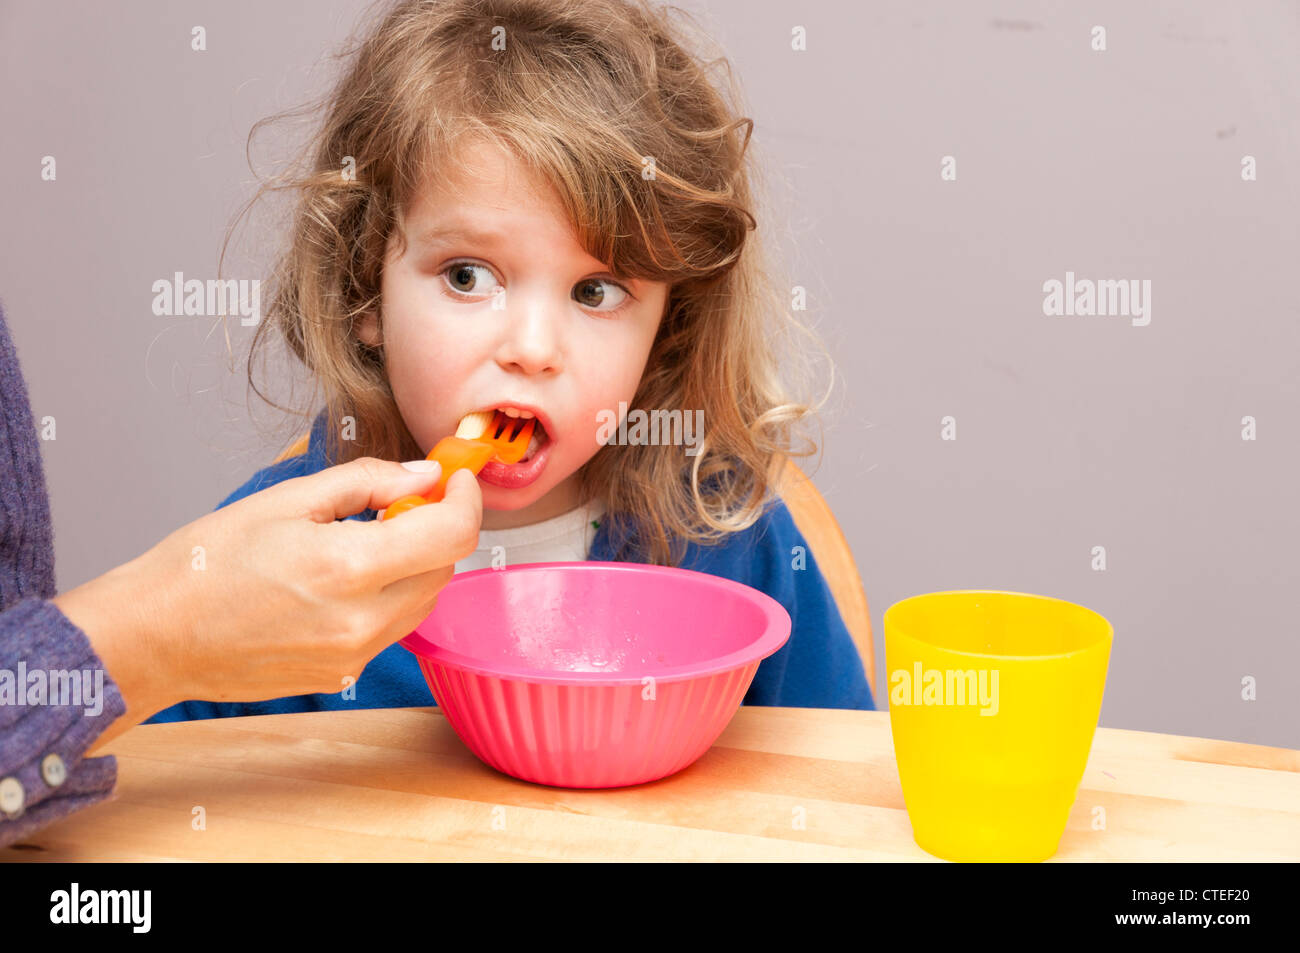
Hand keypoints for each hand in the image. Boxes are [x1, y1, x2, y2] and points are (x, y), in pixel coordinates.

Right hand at [54, 458, 480, 737]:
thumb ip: (367, 483)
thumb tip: (423, 474)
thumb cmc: (206, 563)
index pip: (452, 533)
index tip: (456, 478)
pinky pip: (393, 628)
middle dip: (437, 529)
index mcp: (348, 567)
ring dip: (415, 564)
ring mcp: (355, 654)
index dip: (466, 498)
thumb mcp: (286, 501)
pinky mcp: (343, 674)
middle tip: (401, 502)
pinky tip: (343, 581)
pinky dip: (388, 596)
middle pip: (444, 567)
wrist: (154, 636)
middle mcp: (362, 619)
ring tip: (363, 541)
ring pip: (423, 600)